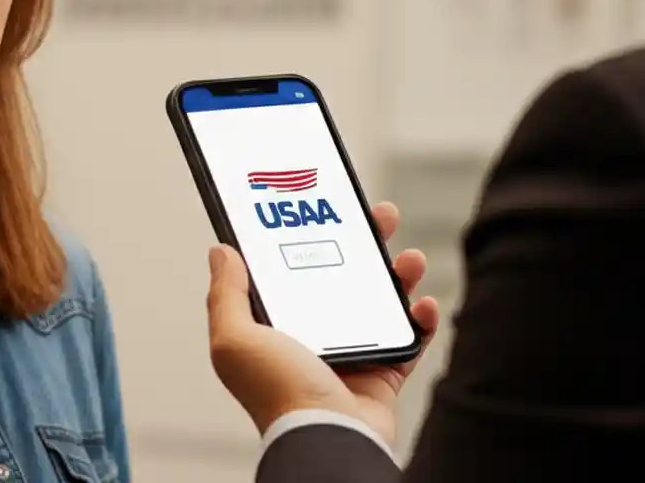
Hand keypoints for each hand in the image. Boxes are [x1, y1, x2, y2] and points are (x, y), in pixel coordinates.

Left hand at [206, 202, 440, 446]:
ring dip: (400, 275)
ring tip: (410, 259)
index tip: (324, 208)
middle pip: (343, 277)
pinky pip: (409, 340)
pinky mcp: (383, 375)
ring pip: (380, 302)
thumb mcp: (235, 339)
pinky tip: (423, 304)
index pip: (293, 271)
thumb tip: (220, 251)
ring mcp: (350, 355)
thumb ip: (226, 294)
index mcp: (276, 327)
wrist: (326, 437)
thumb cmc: (279, 394)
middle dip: (365, 244)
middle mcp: (313, 338)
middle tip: (380, 216)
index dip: (308, 236)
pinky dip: (421, 320)